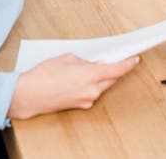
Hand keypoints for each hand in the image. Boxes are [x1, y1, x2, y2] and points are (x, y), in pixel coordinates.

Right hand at [8, 53, 139, 117]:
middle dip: (114, 70)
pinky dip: (91, 85)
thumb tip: (92, 63)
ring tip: (92, 67)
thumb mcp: (68, 58)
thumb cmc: (45, 75)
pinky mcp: (79, 106)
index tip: (135, 58)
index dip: (128, 63)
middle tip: (114, 59)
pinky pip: (91, 94)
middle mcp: (91, 91)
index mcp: (90, 75)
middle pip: (111, 79)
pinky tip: (82, 78)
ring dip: (101, 78)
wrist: (29, 95)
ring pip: (101, 87)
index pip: (117, 70)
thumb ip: (85, 60)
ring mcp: (86, 101)